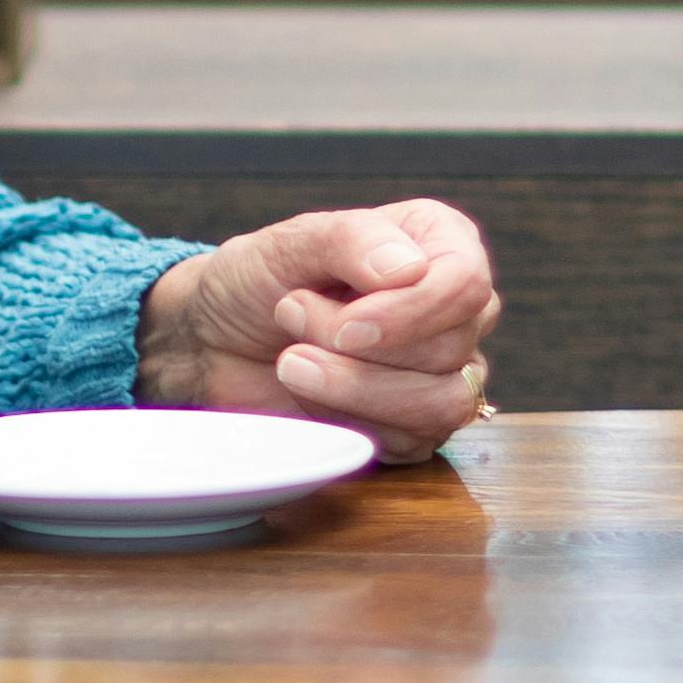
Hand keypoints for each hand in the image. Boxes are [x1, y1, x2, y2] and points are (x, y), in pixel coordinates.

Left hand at [138, 202, 497, 454]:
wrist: (216, 341)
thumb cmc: (258, 281)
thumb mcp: (291, 242)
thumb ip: (352, 239)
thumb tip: (411, 270)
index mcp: (442, 244)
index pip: (466, 286)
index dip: (407, 313)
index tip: (343, 325)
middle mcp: (456, 309)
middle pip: (450, 348)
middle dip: (356, 347)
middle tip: (291, 316)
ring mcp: (444, 371)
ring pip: (441, 404)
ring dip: (354, 389)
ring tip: (291, 362)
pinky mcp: (417, 425)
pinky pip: (412, 442)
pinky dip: (349, 421)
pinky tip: (308, 393)